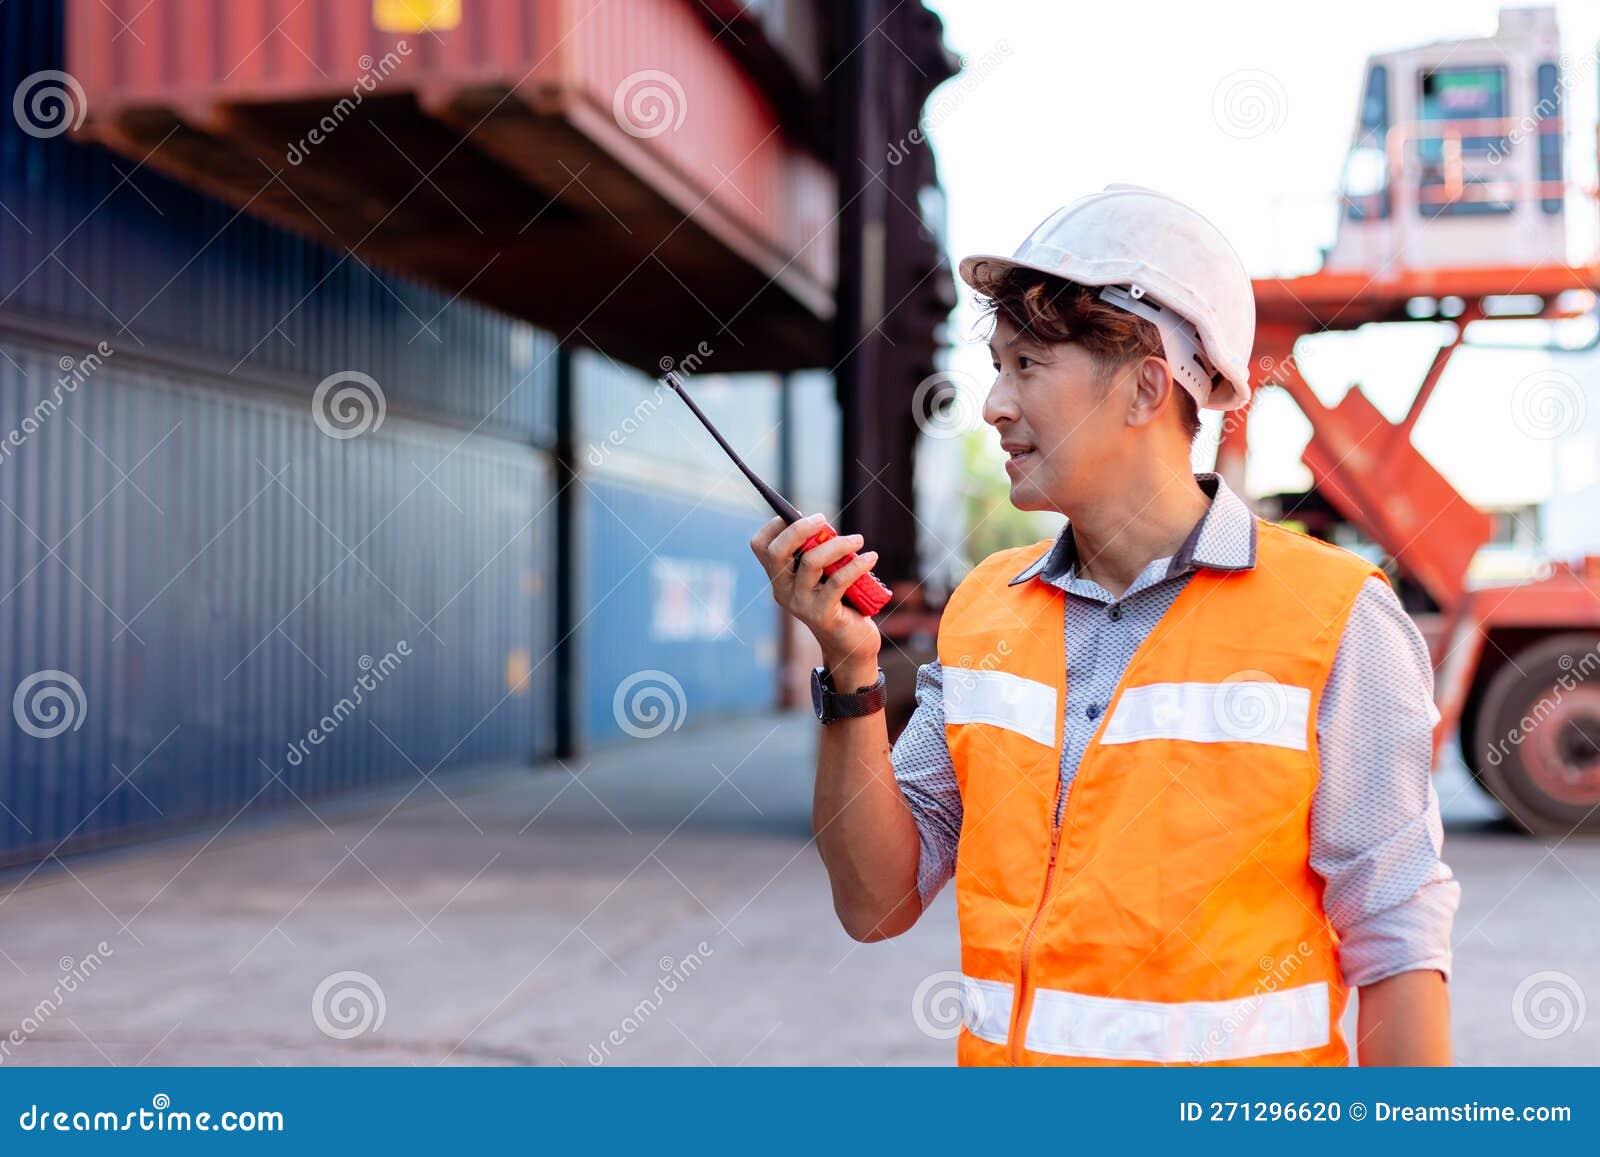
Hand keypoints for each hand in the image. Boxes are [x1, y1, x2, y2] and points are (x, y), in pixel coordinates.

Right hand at [749, 513, 881, 676]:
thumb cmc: (840, 604)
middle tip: (823, 519)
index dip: (774, 525)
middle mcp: (784, 592)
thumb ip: (820, 555)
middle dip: (799, 528)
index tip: (800, 514)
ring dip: (837, 544)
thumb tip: (825, 527)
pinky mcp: (823, 614)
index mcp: (780, 579)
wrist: (851, 645)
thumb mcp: (824, 577)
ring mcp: (801, 604)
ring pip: (811, 562)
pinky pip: (838, 581)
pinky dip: (856, 565)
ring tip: (857, 540)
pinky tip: (870, 558)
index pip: (761, 547)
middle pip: (778, 551)